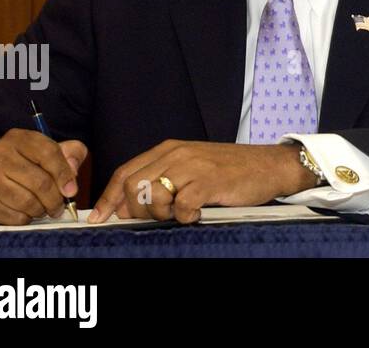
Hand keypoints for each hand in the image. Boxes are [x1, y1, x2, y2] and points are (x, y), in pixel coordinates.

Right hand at [0, 129, 86, 224]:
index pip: (49, 153)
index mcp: (19, 138)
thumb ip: (70, 154)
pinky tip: (27, 214)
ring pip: (26, 201)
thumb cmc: (23, 166)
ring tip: (44, 210)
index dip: (64, 174)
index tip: (72, 191)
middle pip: (39, 182)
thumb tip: (73, 171)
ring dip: (40, 210)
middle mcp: (0, 153)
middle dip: (55, 199)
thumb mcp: (48, 151)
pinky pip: (12, 216)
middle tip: (59, 207)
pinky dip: (25, 219)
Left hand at [89, 140, 317, 223]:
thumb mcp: (191, 168)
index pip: (125, 172)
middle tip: (156, 218)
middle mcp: (177, 153)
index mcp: (169, 149)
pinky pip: (180, 207)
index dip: (108, 198)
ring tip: (180, 213)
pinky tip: (197, 213)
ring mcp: (192, 166)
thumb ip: (161, 180)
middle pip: (132, 186)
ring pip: (151, 196)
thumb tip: (128, 208)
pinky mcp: (208, 181)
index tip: (99, 218)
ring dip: (161, 213)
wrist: (270, 166)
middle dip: (136, 210)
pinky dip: (184, 216)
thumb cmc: (230, 171)